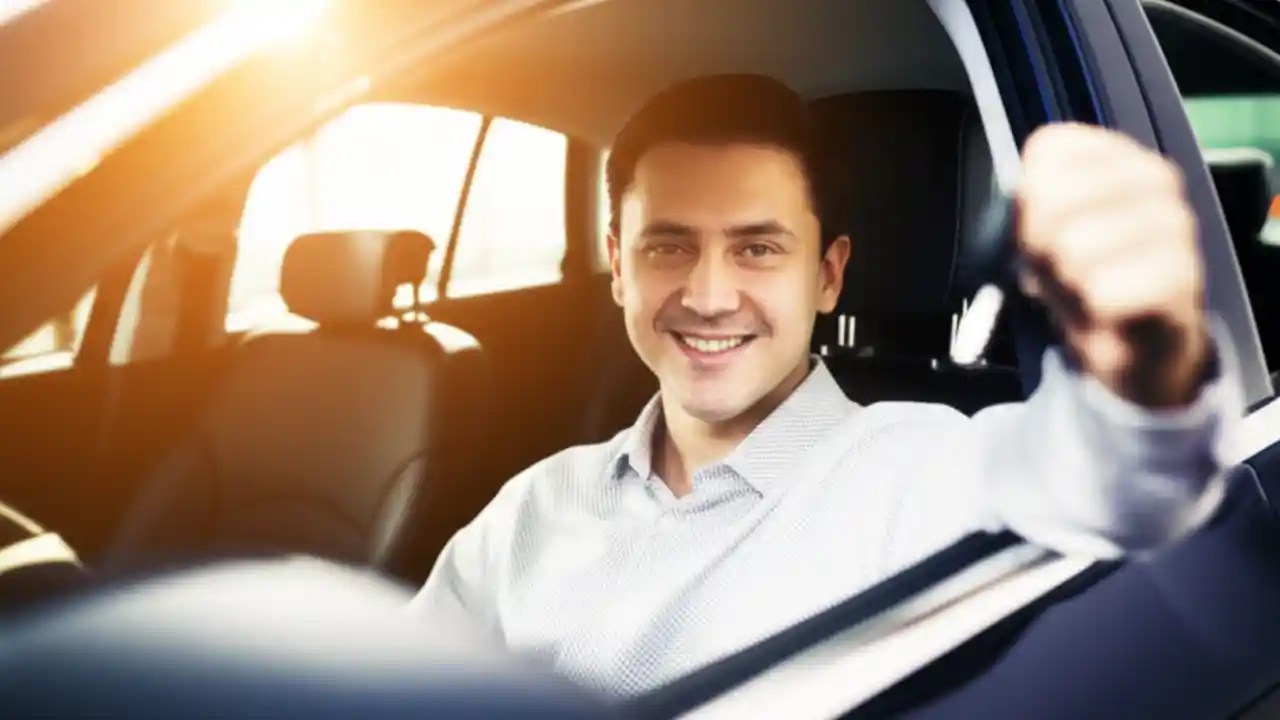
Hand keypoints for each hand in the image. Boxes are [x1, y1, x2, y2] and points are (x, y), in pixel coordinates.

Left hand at [1017, 123, 1208, 407]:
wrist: (1143, 341)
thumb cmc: (1090, 276)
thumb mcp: (1045, 231)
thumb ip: (1032, 200)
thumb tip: (1027, 192)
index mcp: (1116, 154)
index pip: (1048, 151)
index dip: (1026, 199)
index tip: (1039, 226)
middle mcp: (1153, 177)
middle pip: (1050, 199)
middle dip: (1039, 244)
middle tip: (1056, 267)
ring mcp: (1173, 225)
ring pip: (1073, 247)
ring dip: (1063, 282)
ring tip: (1082, 290)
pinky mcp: (1181, 276)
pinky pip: (1102, 292)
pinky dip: (1091, 312)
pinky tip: (1106, 312)